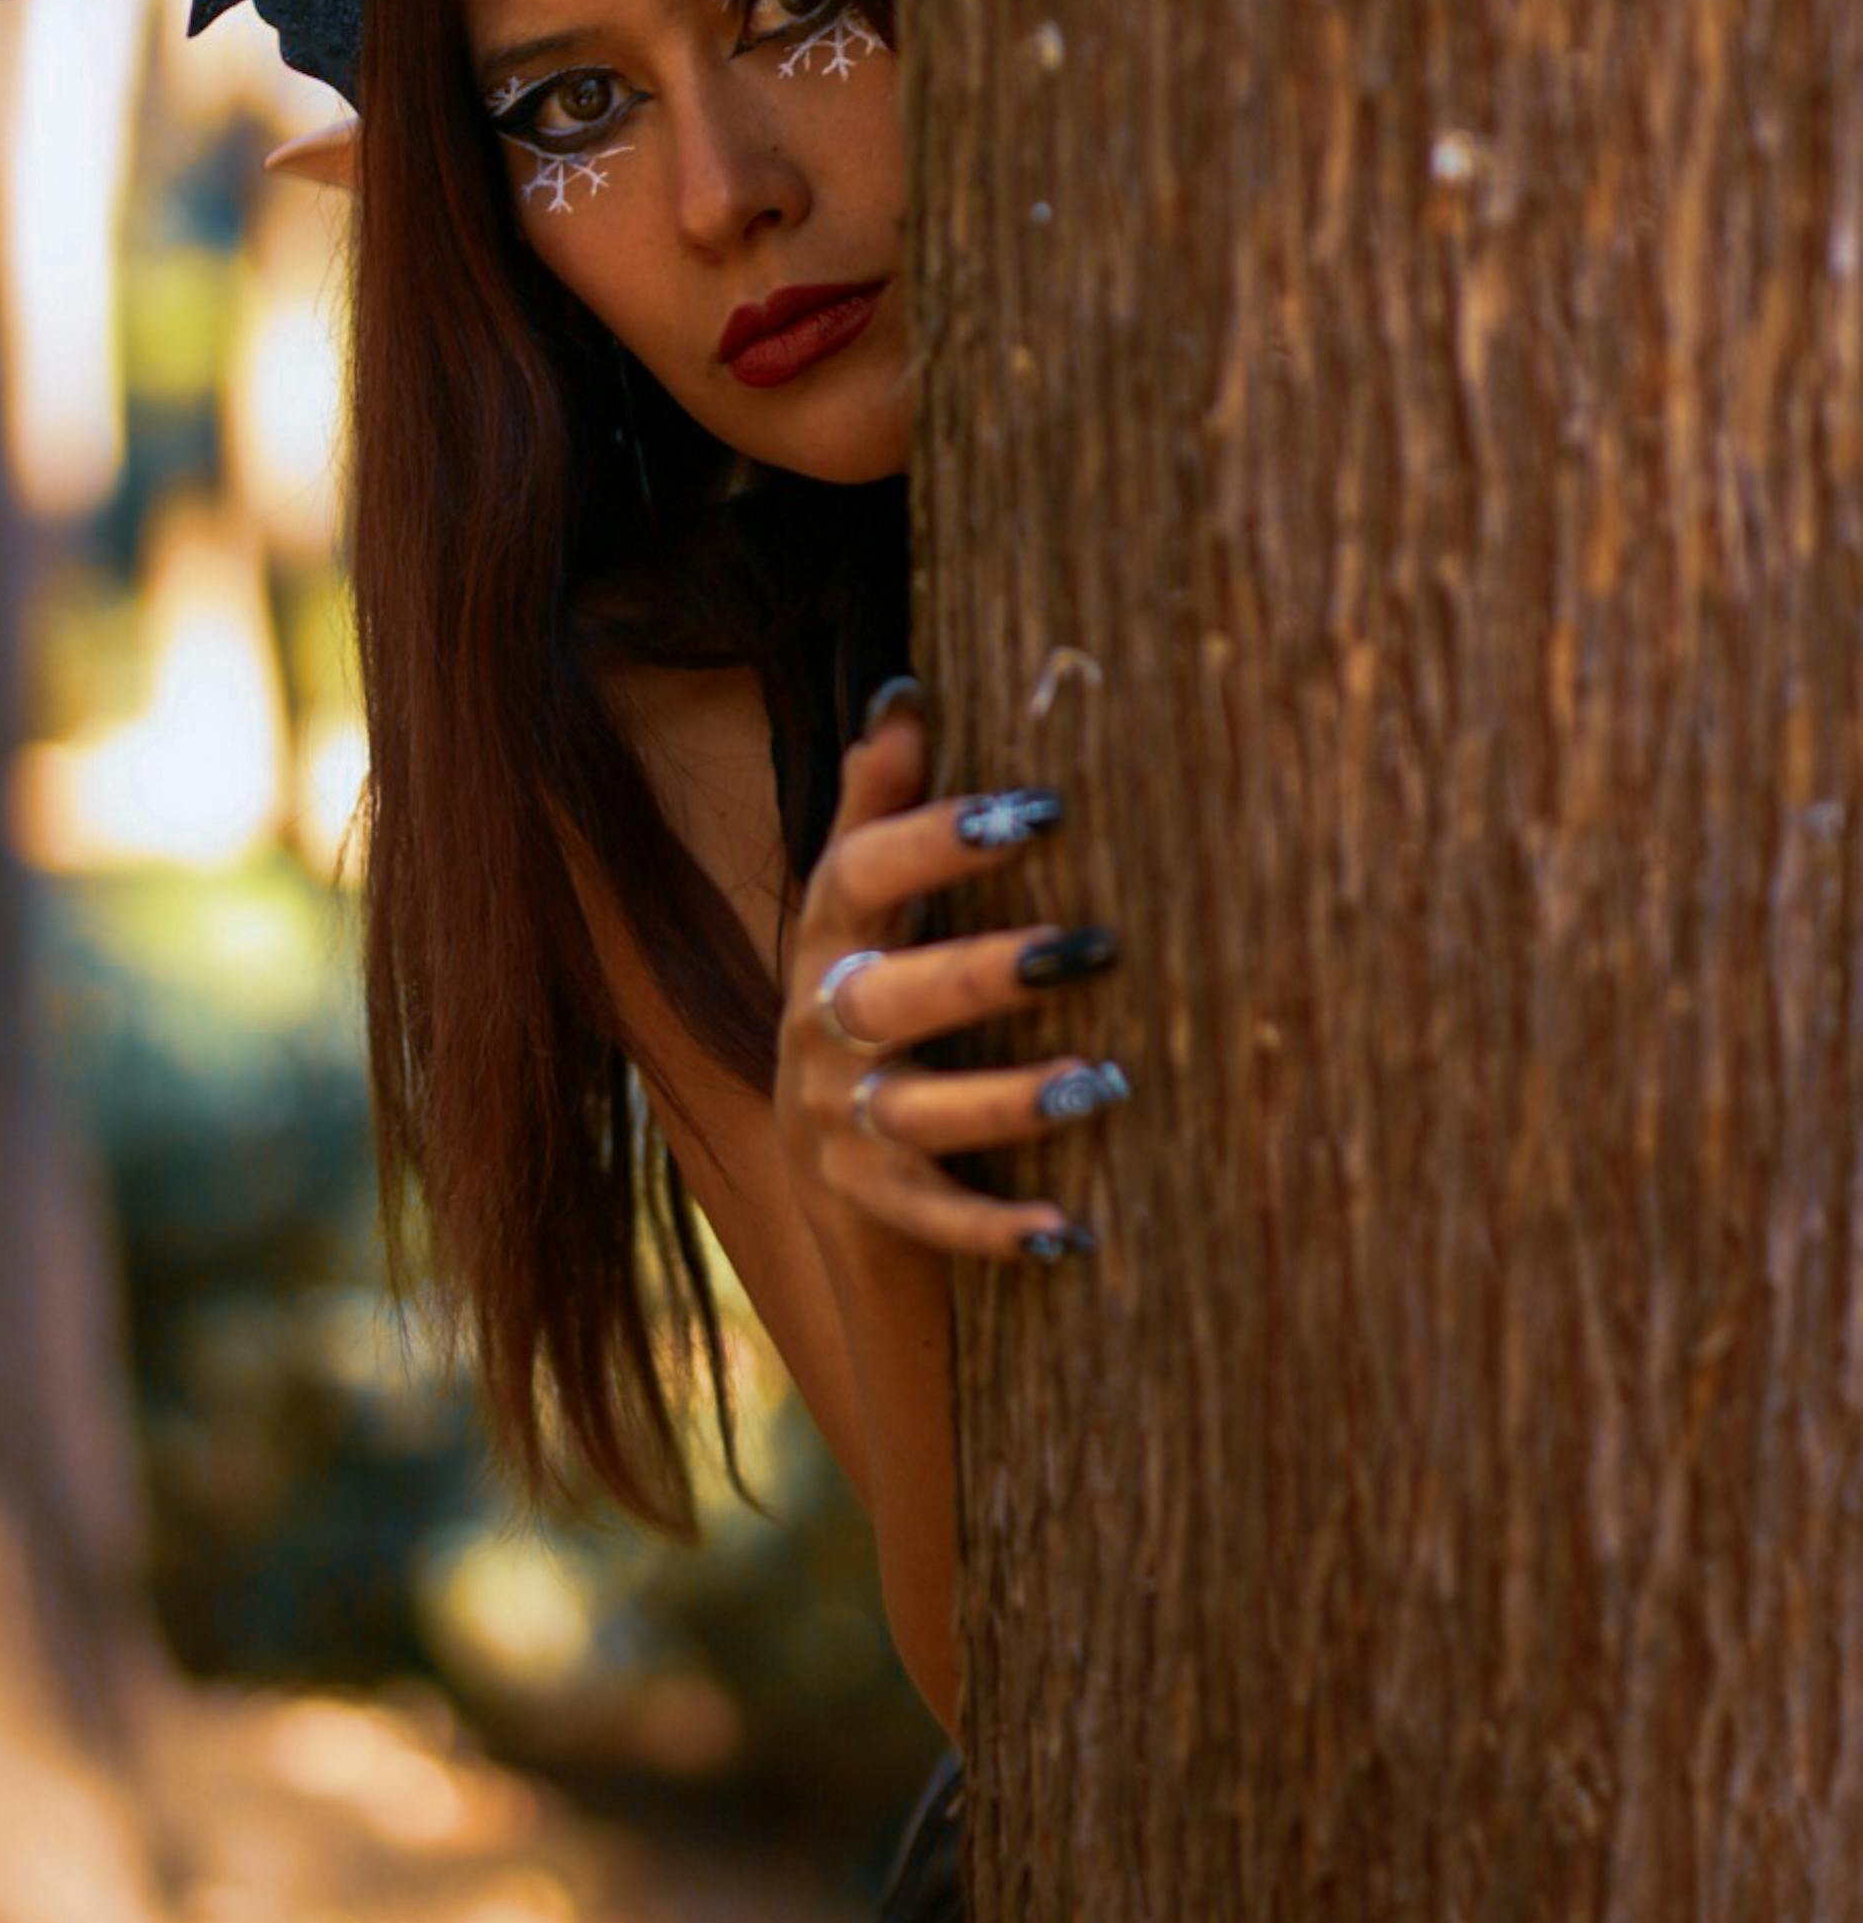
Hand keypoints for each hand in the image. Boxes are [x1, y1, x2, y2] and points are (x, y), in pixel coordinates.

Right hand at [773, 677, 1126, 1259]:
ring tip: (1107, 1082)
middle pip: (889, 996)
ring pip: (914, 1109)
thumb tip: (903, 690)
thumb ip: (878, 803)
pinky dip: (996, 1228)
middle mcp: (818, 1024)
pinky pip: (929, 1217)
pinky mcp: (863, 1200)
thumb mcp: (863, 903)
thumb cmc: (872, 992)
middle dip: (985, 970)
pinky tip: (1073, 1232)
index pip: (862, 873)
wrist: (815, 1158)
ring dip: (1008, 1099)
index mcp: (829, 936)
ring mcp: (835, 1117)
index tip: (1040, 811)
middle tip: (1093, 948)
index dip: (939, 839)